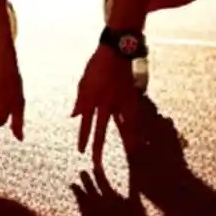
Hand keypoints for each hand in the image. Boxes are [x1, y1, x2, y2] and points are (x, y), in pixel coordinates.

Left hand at [72, 44, 140, 164]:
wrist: (115, 51)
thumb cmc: (97, 65)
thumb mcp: (83, 82)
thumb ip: (80, 101)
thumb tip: (74, 116)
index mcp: (91, 99)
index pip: (85, 124)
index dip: (83, 138)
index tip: (81, 151)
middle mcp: (105, 104)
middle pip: (101, 131)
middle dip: (98, 148)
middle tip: (96, 164)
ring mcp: (120, 102)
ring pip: (123, 126)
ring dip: (126, 141)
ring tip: (130, 156)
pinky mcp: (131, 97)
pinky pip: (133, 117)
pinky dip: (135, 127)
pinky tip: (140, 138)